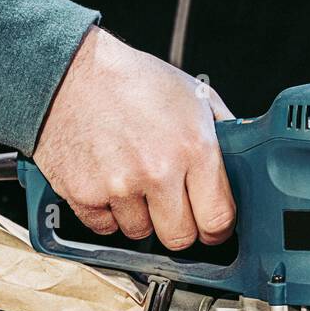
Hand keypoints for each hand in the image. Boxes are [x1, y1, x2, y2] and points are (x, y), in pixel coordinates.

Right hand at [32, 26, 235, 250]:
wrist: (68, 72)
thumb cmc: (129, 82)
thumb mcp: (192, 95)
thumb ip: (222, 132)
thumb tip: (241, 159)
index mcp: (193, 148)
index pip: (218, 219)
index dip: (217, 228)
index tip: (211, 227)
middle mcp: (158, 171)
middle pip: (180, 238)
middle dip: (179, 226)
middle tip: (171, 205)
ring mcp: (120, 186)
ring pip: (140, 233)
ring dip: (140, 216)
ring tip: (132, 179)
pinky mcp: (85, 195)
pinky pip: (105, 227)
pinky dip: (107, 212)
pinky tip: (107, 181)